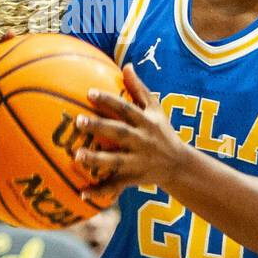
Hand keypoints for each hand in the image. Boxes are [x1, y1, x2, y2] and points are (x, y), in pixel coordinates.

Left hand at [74, 64, 188, 202]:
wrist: (180, 165)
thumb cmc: (163, 133)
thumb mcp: (157, 110)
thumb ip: (140, 89)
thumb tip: (126, 65)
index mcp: (146, 123)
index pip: (127, 109)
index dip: (109, 101)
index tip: (90, 93)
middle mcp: (142, 141)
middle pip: (120, 133)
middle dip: (101, 127)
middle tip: (78, 121)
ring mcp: (139, 161)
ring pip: (116, 161)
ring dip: (97, 160)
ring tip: (77, 156)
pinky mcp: (135, 179)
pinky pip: (116, 185)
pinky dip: (100, 191)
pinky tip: (82, 192)